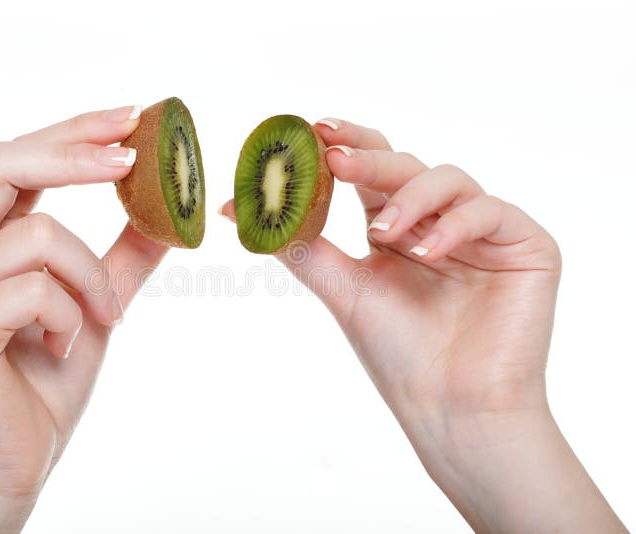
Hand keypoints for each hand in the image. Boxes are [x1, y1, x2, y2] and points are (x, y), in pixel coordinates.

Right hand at [0, 106, 166, 532]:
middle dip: (69, 150)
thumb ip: (126, 257)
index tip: (130, 117)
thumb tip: (172, 212)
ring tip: (105, 317)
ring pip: (34, 233)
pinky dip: (70, 314)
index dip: (71, 132)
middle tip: (131, 157)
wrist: (22, 454)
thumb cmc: (52, 377)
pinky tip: (66, 346)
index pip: (17, 160)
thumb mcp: (100, 302)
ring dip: (90, 273)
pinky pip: (32, 289)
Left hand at [221, 118, 624, 531]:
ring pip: (447, 179)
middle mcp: (438, 221)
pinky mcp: (525, 244)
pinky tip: (426, 253)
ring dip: (409, 198)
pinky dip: (455, 225)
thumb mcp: (341, 288)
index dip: (347, 146)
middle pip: (404, 167)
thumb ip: (299, 244)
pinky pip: (490, 211)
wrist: (450, 408)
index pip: (373, 171)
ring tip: (382, 232)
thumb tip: (233, 209)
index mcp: (397, 226)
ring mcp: (482, 230)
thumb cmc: (398, 354)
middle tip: (336, 156)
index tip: (313, 130)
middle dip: (369, 160)